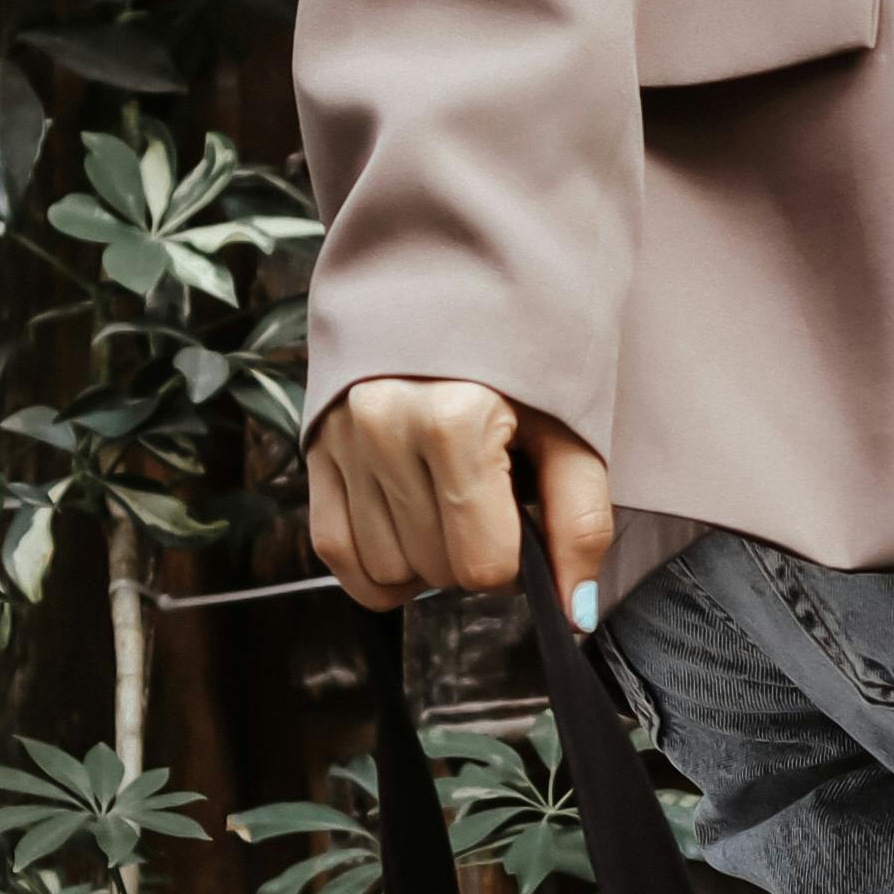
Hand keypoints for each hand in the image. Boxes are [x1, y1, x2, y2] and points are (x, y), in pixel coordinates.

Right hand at [304, 380, 617, 629]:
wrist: (457, 282)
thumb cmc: (525, 355)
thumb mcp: (571, 428)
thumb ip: (579, 521)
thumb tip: (574, 611)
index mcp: (456, 420)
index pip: (485, 564)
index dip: (516, 559)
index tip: (523, 519)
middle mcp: (385, 428)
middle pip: (437, 570)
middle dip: (474, 553)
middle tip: (490, 500)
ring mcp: (342, 439)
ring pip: (387, 570)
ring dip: (427, 558)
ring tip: (451, 500)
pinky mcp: (314, 448)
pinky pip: (335, 552)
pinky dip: (376, 567)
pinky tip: (410, 535)